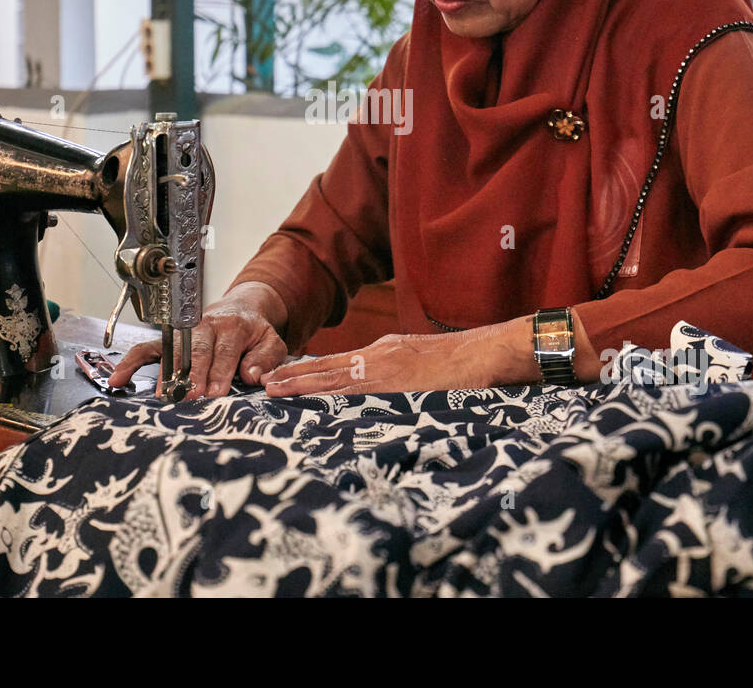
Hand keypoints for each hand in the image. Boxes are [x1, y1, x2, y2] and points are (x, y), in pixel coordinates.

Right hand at [108, 281, 289, 397]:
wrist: (240, 309)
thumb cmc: (254, 333)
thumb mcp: (271, 341)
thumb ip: (266, 358)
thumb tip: (254, 376)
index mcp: (233, 326)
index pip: (225, 351)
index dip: (220, 372)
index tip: (215, 393)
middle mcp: (205, 326)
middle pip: (196, 351)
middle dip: (191, 375)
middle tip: (187, 398)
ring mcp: (184, 333)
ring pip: (172, 352)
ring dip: (166, 374)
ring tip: (161, 395)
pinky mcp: (169, 340)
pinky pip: (147, 348)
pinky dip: (131, 362)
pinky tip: (118, 378)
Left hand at [262, 322, 530, 396]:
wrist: (487, 353)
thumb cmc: (461, 364)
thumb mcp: (420, 364)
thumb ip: (397, 372)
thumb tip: (378, 388)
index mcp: (384, 353)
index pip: (338, 364)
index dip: (309, 372)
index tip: (284, 378)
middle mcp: (379, 356)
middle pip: (328, 368)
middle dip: (295, 377)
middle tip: (265, 385)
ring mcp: (386, 367)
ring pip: (334, 376)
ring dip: (302, 383)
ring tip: (274, 389)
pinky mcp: (396, 379)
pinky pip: (355, 388)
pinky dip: (329, 392)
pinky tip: (312, 399)